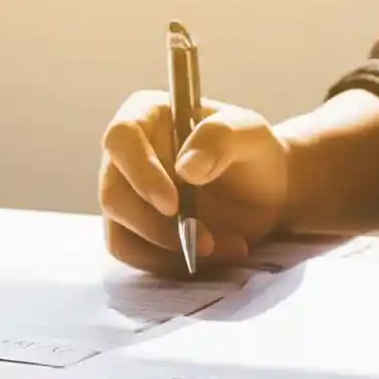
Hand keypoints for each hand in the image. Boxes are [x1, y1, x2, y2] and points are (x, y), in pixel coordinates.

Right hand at [98, 90, 288, 274]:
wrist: (265, 191)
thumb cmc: (253, 152)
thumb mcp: (249, 134)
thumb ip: (220, 139)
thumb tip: (185, 167)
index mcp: (146, 115)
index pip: (122, 139)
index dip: (140, 173)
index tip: (173, 205)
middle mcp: (126, 154)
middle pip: (114, 194)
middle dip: (159, 227)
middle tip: (207, 242)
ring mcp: (125, 193)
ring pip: (119, 230)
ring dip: (167, 251)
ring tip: (222, 249)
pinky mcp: (132, 229)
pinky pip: (132, 253)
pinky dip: (167, 264)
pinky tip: (208, 259)